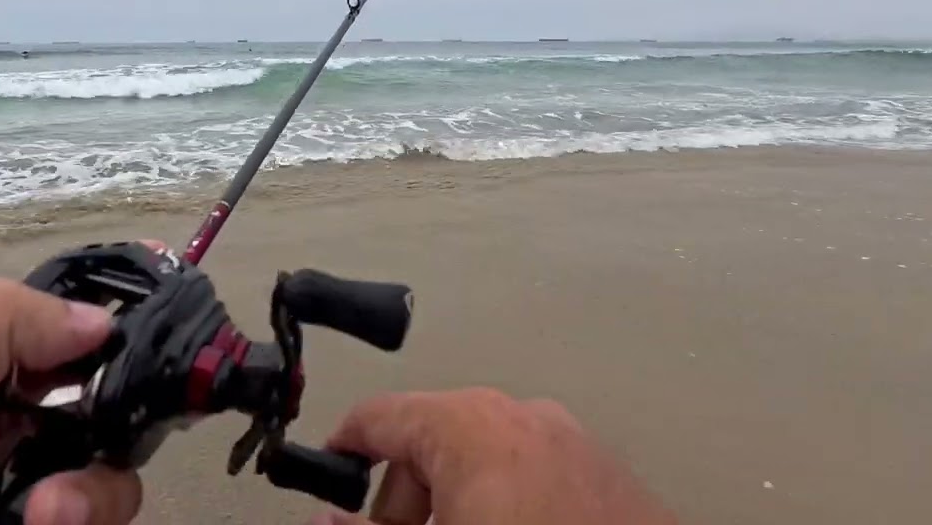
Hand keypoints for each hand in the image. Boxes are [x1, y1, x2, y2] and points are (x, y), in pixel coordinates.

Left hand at [0, 275, 143, 524]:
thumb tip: (101, 319)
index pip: (69, 357)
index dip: (110, 351)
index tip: (147, 353)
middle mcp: (11, 452)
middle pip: (108, 423)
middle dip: (117, 427)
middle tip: (102, 438)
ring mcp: (27, 513)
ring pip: (112, 489)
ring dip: (96, 493)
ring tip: (47, 514)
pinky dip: (83, 524)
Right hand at [312, 388, 676, 524]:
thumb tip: (328, 524)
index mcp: (470, 426)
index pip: (378, 416)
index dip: (341, 449)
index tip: (327, 475)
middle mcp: (522, 418)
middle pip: (431, 436)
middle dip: (404, 495)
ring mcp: (570, 442)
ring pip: (483, 456)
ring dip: (455, 500)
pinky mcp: (605, 472)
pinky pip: (531, 472)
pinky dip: (506, 503)